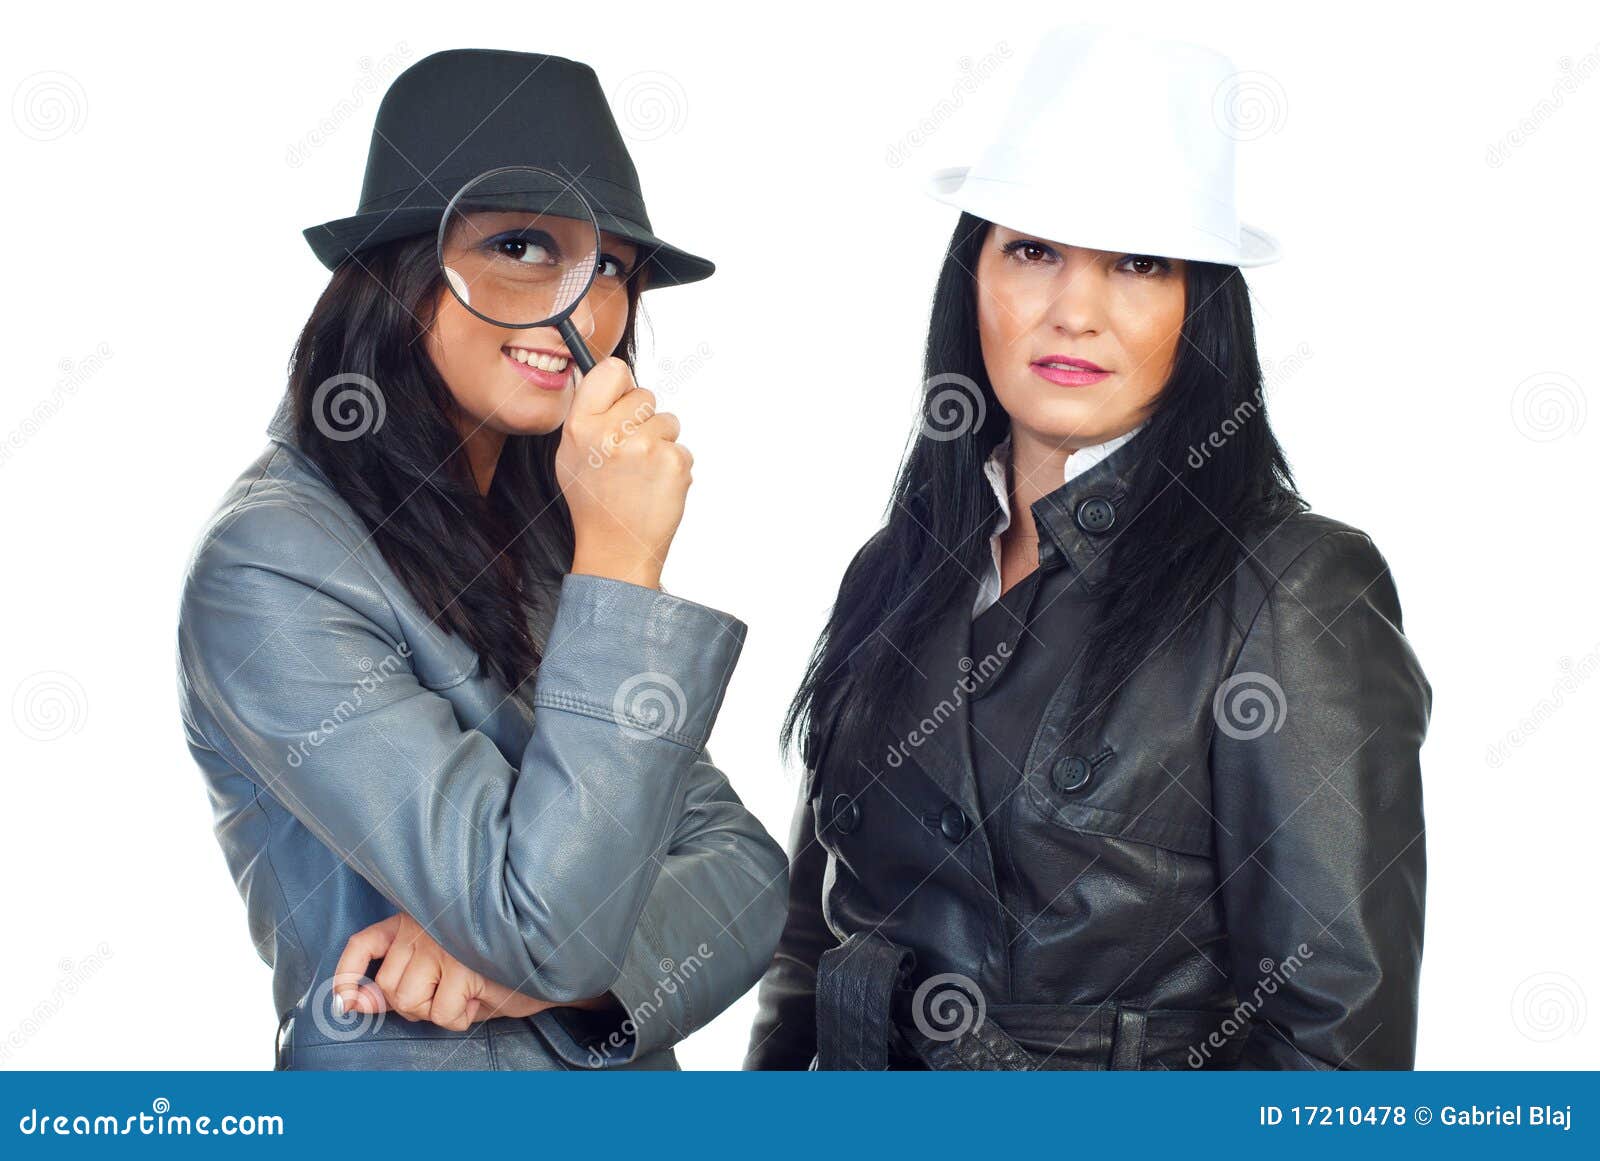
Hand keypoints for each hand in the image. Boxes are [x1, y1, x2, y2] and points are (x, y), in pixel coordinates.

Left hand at [334, 913, 556, 1029]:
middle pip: (388, 987)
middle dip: (413, 1006)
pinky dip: (457, 1018)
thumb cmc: (491, 966)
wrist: (544, 962)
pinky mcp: (464, 965)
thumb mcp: (439, 973)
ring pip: (408, 1002)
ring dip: (434, 1012)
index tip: (345, 999)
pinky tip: (477, 998)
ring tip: (463, 994)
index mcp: (413, 919)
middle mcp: (423, 926)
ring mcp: (442, 943)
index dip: (346, 974)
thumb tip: (350, 1004)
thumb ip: (397, 985)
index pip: (362, 943)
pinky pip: (439, 1014)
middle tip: (446, 995)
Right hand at [555, 356, 691, 589]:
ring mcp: (644, 446)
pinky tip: (656, 487)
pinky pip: (683, 448)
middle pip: (645, 394)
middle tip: (631, 453)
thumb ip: (589, 415)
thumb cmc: (595, 502)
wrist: (616, 549)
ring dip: (661, 442)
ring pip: (668, 420)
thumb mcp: (572, 455)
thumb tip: (612, 376)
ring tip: (642, 474)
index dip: (622, 385)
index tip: (622, 401)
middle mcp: (610, 432)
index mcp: (581, 425)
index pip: (612, 370)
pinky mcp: (673, 462)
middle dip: (643, 418)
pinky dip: (674, 466)